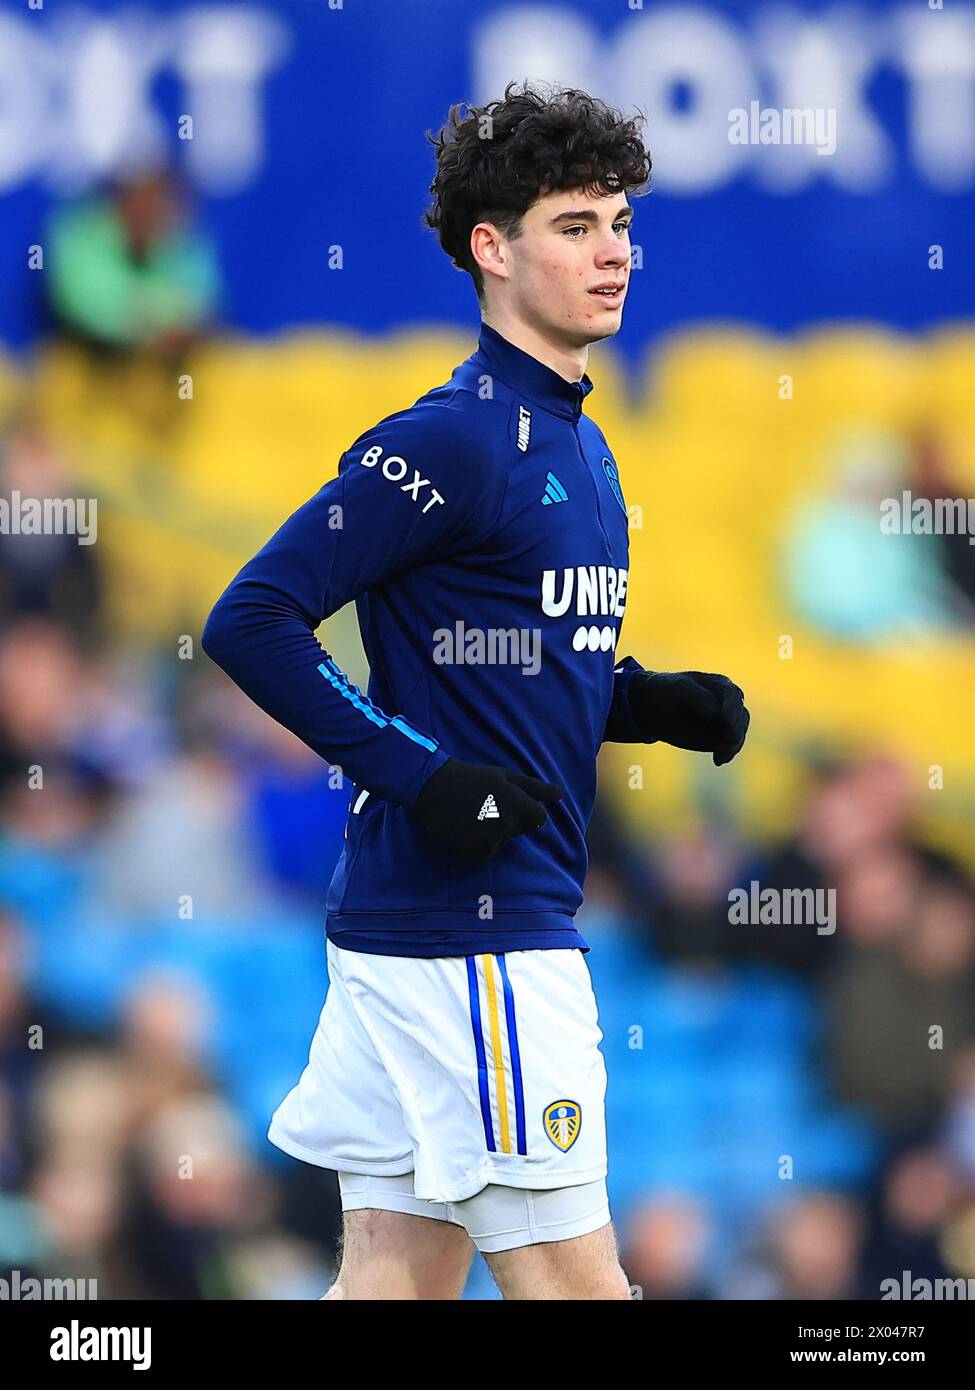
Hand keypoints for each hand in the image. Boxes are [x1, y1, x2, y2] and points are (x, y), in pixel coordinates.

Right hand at [409, 757, 564, 862]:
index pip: (538, 819)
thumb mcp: (506, 776)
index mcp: (519, 803)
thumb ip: (535, 788)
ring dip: (492, 833)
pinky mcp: (476, 852)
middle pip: (519, 830)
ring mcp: (492, 839)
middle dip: (508, 820)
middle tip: (485, 805)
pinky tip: (466, 828)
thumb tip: (561, 795)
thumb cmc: (472, 778)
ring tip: (473, 815)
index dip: (525, 811)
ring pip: (503, 843)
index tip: (506, 803)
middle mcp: (508, 823)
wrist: (433, 786)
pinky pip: (486, 853)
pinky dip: (478, 844)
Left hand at [628, 671, 748, 765]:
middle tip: (728, 741)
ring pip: (738, 733)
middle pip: (741, 716)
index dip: (732, 707)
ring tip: (720, 754)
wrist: (653, 707)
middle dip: (736, 729)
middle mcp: (727, 703)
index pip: (733, 695)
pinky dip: (727, 754)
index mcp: (720, 685)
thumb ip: (697, 695)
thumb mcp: (678, 687)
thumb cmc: (667, 690)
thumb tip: (716, 711)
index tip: (726, 718)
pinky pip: (729, 747)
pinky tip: (718, 760)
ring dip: (733, 745)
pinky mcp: (718, 738)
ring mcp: (724, 722)